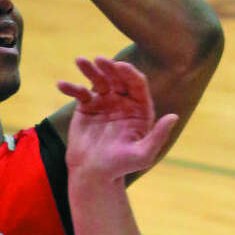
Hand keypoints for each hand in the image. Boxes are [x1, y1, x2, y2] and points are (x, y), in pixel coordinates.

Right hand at [58, 57, 178, 180]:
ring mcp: (105, 101)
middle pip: (118, 78)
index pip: (137, 84)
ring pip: (98, 80)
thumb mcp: (143, 154)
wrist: (94, 173)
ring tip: (80, 61)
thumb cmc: (120, 166)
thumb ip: (159, 136)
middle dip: (109, 67)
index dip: (129, 73)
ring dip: (90, 69)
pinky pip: (79, 92)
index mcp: (140, 108)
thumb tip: (174, 117)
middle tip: (99, 60)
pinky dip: (70, 87)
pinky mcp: (87, 106)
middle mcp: (123, 101)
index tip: (119, 67)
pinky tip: (61, 85)